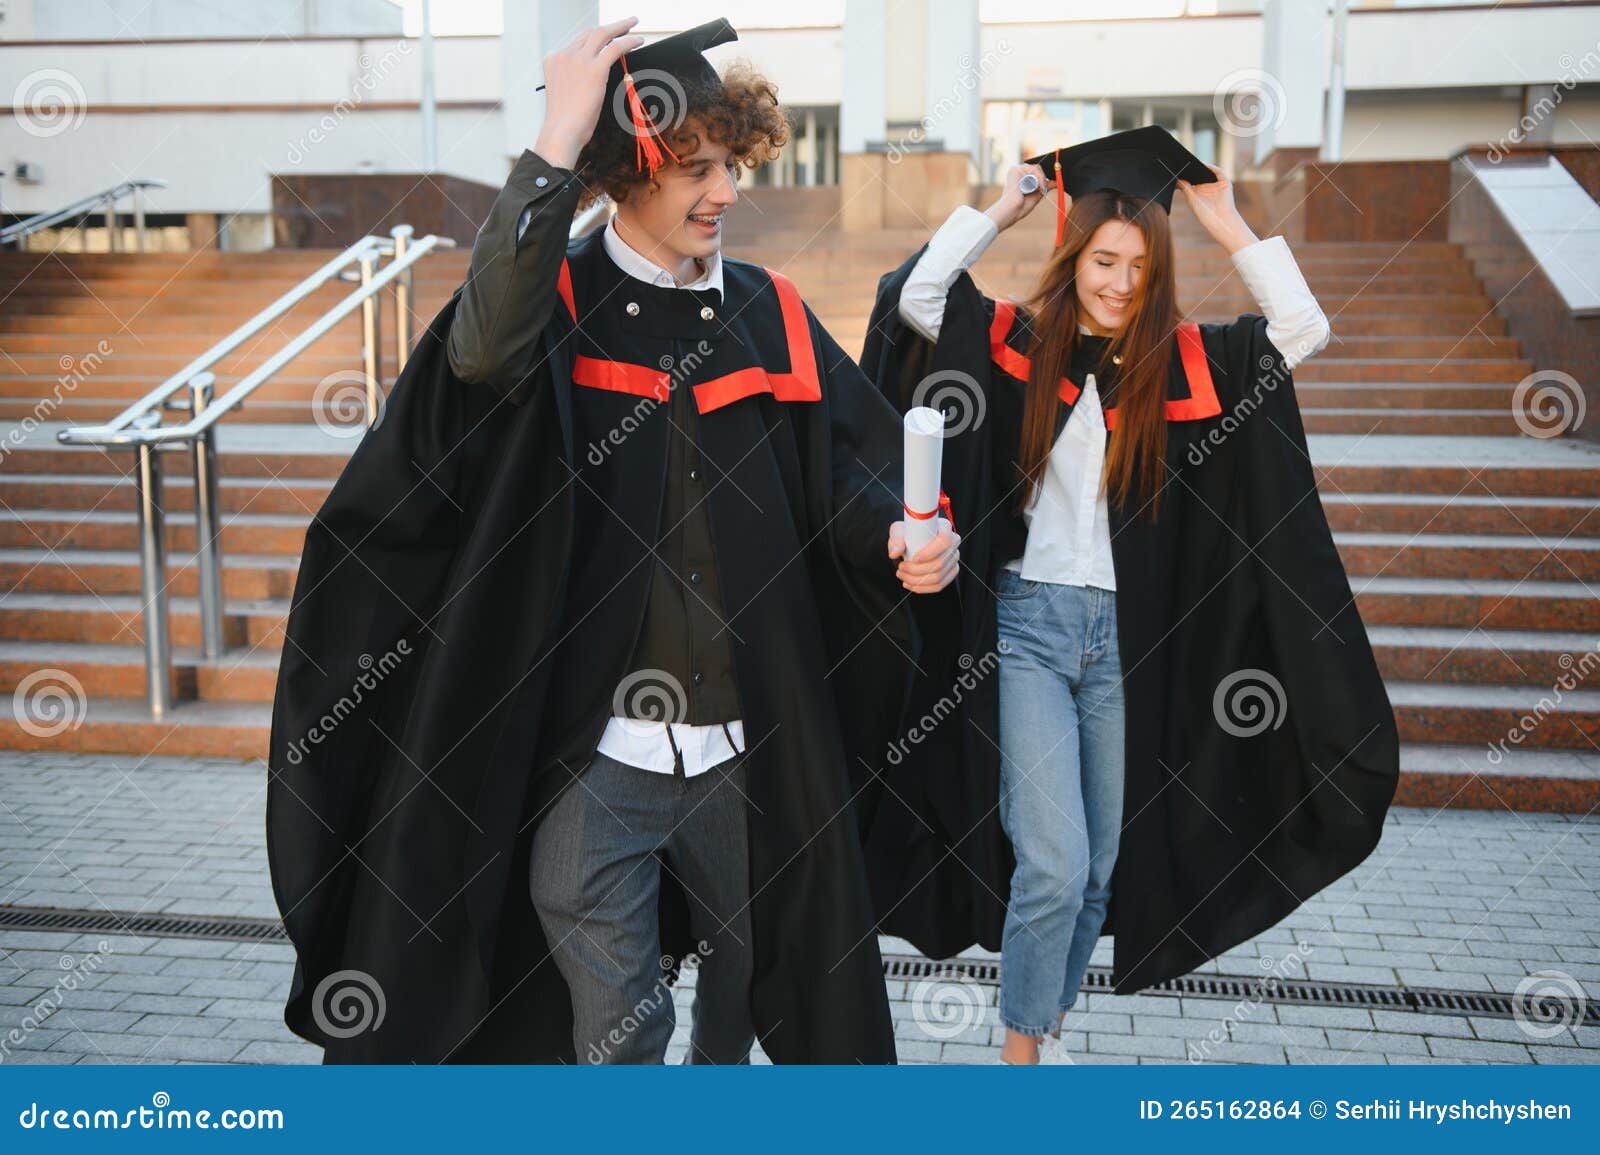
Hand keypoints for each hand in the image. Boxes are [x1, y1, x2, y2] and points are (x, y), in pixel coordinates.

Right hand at [533, 17, 645, 168]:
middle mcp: (564, 55)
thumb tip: (593, 81)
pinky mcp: (594, 69)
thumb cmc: (565, 123)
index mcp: (553, 61)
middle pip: (589, 33)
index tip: (606, 38)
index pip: (576, 42)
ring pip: (602, 33)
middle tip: (625, 24)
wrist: (561, 133)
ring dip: (620, 27)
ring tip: (633, 24)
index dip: (594, 39)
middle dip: (609, 27)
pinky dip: (629, 41)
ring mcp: (578, 60)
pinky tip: (638, 41)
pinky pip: (615, 47)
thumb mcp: (564, 95)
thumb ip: (574, 81)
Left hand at [887, 520, 960, 593]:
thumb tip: (895, 553)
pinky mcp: (951, 572)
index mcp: (944, 527)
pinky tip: (910, 584)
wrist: (911, 541)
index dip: (930, 553)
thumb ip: (896, 540)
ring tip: (902, 575)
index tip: (914, 558)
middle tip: (901, 568)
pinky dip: (922, 588)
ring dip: (917, 580)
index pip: (944, 541)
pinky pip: (939, 585)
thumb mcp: (898, 531)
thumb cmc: (908, 533)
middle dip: (917, 570)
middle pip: (940, 563)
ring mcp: (954, 559)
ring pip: (938, 577)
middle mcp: (953, 543)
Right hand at [984, 163, 1050, 232]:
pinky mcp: (1015, 169)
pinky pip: (1033, 169)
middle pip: (1037, 168)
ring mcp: (1016, 170)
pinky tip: (1037, 187)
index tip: (1045, 187)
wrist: (1011, 211)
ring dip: (1042, 180)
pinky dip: (1039, 178)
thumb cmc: (1020, 207)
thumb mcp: (1036, 194)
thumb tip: (1056, 182)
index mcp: (1020, 177)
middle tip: (1043, 190)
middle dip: (1043, 179)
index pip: (1036, 172)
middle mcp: (1018, 172)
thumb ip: (1045, 187)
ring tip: (1040, 190)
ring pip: (1037, 169)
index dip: (1042, 178)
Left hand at [1177, 162, 1257, 253]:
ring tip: (1191, 161)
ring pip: (1208, 172)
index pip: (1191, 179)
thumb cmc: (1205, 213)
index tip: (1176, 167)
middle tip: (1182, 160)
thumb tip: (1176, 178)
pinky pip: (1218, 172)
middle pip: (1199, 173)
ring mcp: (1216, 184)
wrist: (1221, 219)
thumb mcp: (1192, 199)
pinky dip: (1211, 167)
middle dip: (1192, 167)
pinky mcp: (1224, 182)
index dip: (1185, 173)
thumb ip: (1185, 188)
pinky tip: (1203, 165)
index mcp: (1198, 191)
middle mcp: (1207, 186)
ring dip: (1201, 166)